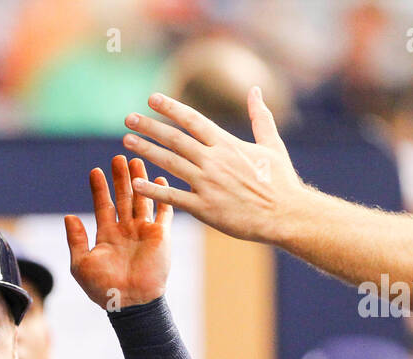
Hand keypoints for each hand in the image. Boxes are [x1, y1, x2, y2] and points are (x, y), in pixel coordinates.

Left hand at [65, 155, 172, 309]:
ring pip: (142, 199)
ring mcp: (144, 232)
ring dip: (140, 181)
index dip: (99, 188)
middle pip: (124, 197)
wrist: (130, 302)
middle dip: (121, 178)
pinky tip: (161, 179)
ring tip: (137, 160)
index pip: (103, 206)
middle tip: (119, 156)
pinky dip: (163, 196)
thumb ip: (76, 240)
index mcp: (108, 236)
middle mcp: (126, 230)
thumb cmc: (102, 288)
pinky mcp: (161, 236)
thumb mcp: (81, 264)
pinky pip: (164, 212)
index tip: (95, 171)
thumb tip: (69, 217)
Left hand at [122, 88, 304, 244]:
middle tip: (128, 119)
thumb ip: (260, 116)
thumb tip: (255, 90)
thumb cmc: (280, 181)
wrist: (286, 215)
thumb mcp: (272, 144)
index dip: (170, 108)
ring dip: (146, 151)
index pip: (193, 120)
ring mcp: (208, 184)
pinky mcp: (205, 208)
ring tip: (126, 142)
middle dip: (149, 127)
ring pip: (170, 164)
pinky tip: (135, 183)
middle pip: (175, 139)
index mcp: (228, 144)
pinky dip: (153, 190)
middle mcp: (214, 161)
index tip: (151, 99)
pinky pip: (173, 197)